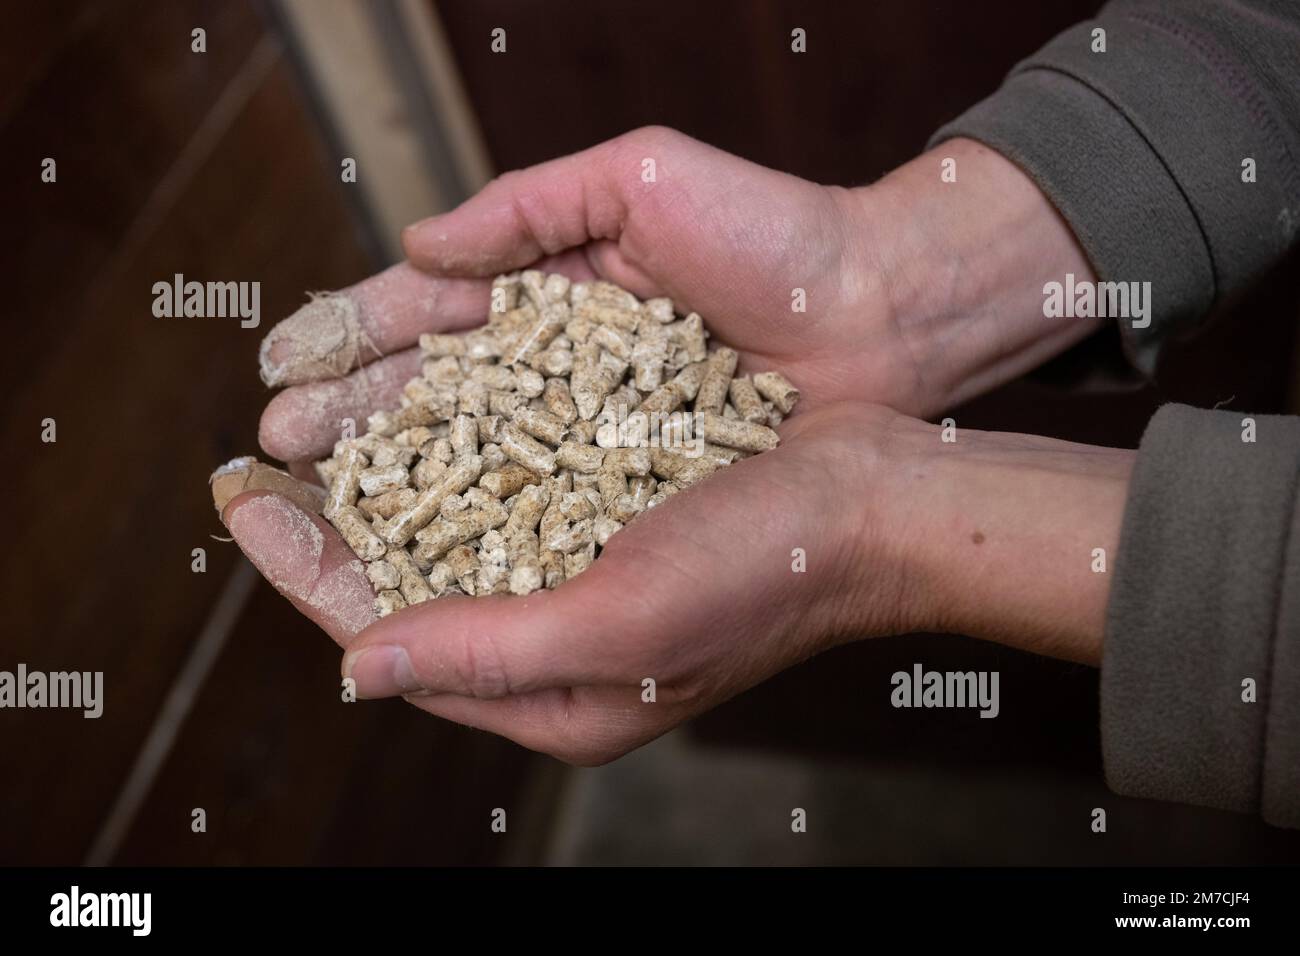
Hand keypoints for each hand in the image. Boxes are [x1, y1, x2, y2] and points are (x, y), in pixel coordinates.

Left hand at [224, 398, 1133, 763]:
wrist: (873, 498)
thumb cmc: (763, 571)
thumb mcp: (622, 623)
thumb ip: (488, 651)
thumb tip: (359, 668)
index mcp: (552, 696)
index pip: (393, 638)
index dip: (310, 572)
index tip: (244, 504)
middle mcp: (559, 639)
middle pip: (410, 580)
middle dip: (333, 520)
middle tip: (264, 454)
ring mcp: (585, 572)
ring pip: (453, 525)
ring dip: (387, 472)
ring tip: (326, 417)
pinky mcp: (612, 512)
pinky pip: (510, 481)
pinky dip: (460, 443)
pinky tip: (426, 398)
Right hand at [255, 127, 1100, 468]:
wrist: (881, 310)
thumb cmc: (769, 233)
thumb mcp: (639, 179)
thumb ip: (525, 206)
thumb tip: (414, 247)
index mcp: (549, 285)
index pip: (426, 317)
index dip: (351, 341)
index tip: (282, 366)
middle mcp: (561, 367)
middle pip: (433, 396)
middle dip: (352, 420)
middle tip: (274, 451)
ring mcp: (596, 431)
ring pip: (475, 459)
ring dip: (396, 479)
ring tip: (319, 500)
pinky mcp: (636, 484)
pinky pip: (545, 505)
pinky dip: (483, 521)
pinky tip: (420, 541)